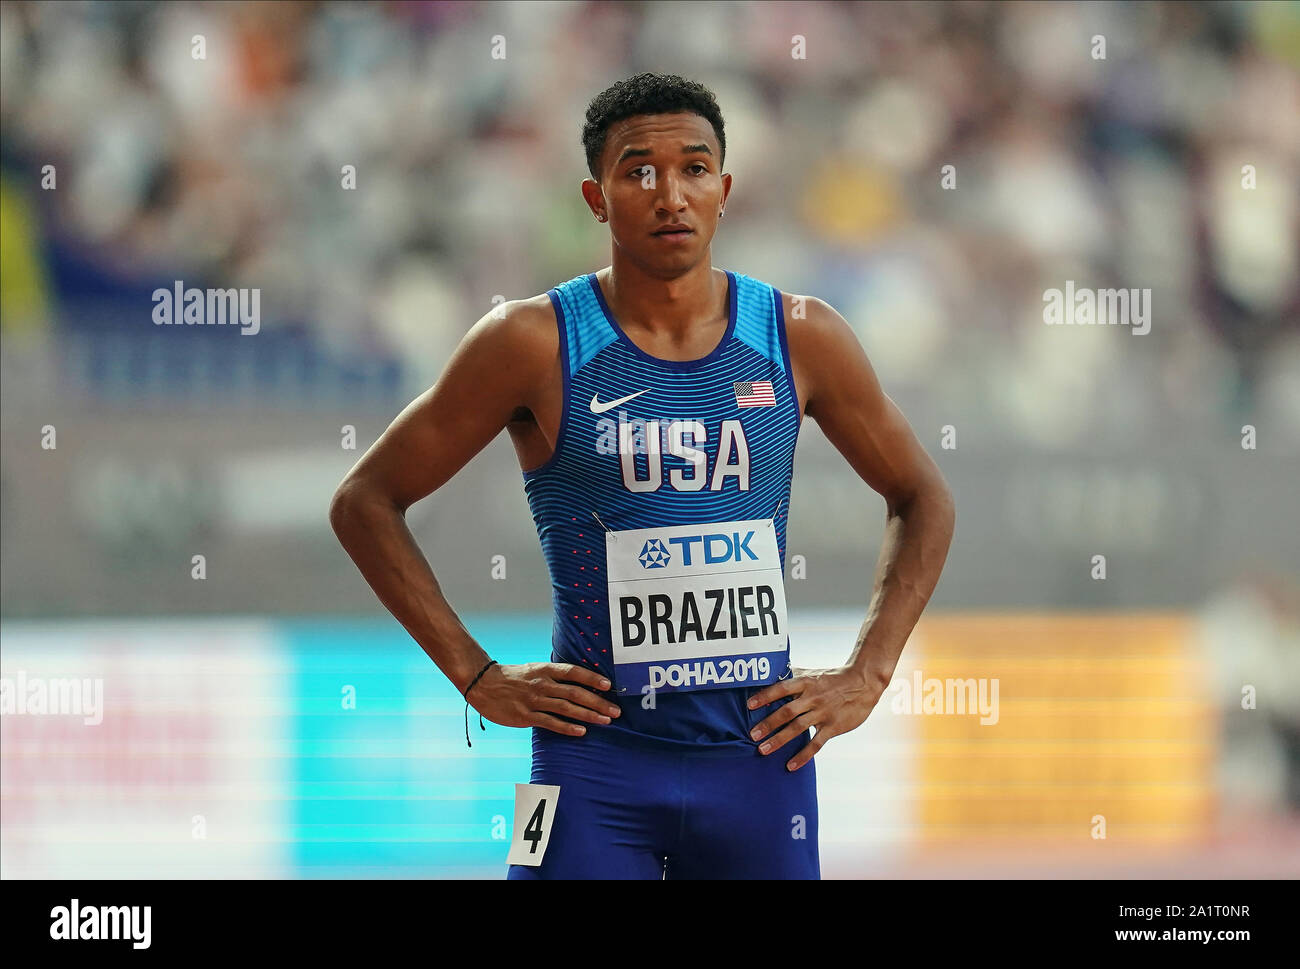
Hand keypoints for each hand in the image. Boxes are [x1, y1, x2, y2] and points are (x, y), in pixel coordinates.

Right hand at [467, 662, 621, 735]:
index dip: (591, 678)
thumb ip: (554, 676)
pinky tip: (581, 732)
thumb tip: (576, 681)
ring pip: (566, 708)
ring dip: (588, 715)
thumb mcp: (534, 669)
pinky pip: (550, 723)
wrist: (484, 684)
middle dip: (598, 702)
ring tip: (605, 721)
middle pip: (575, 692)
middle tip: (615, 711)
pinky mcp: (526, 716)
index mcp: (545, 670)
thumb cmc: (512, 678)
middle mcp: (542, 684)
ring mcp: (534, 700)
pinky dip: (567, 727)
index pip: (573, 672)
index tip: (608, 685)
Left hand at [747, 666, 881, 770]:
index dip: (765, 696)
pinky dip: (803, 756)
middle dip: (768, 724)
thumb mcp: (812, 674)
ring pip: (798, 728)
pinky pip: (816, 744)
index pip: (781, 689)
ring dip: (779, 740)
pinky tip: (790, 766)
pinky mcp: (833, 727)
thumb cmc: (833, 678)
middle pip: (787, 711)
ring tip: (763, 750)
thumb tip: (771, 676)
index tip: (749, 705)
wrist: (863, 683)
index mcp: (805, 683)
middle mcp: (812, 698)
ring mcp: (823, 713)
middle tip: (752, 734)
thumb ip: (793, 678)